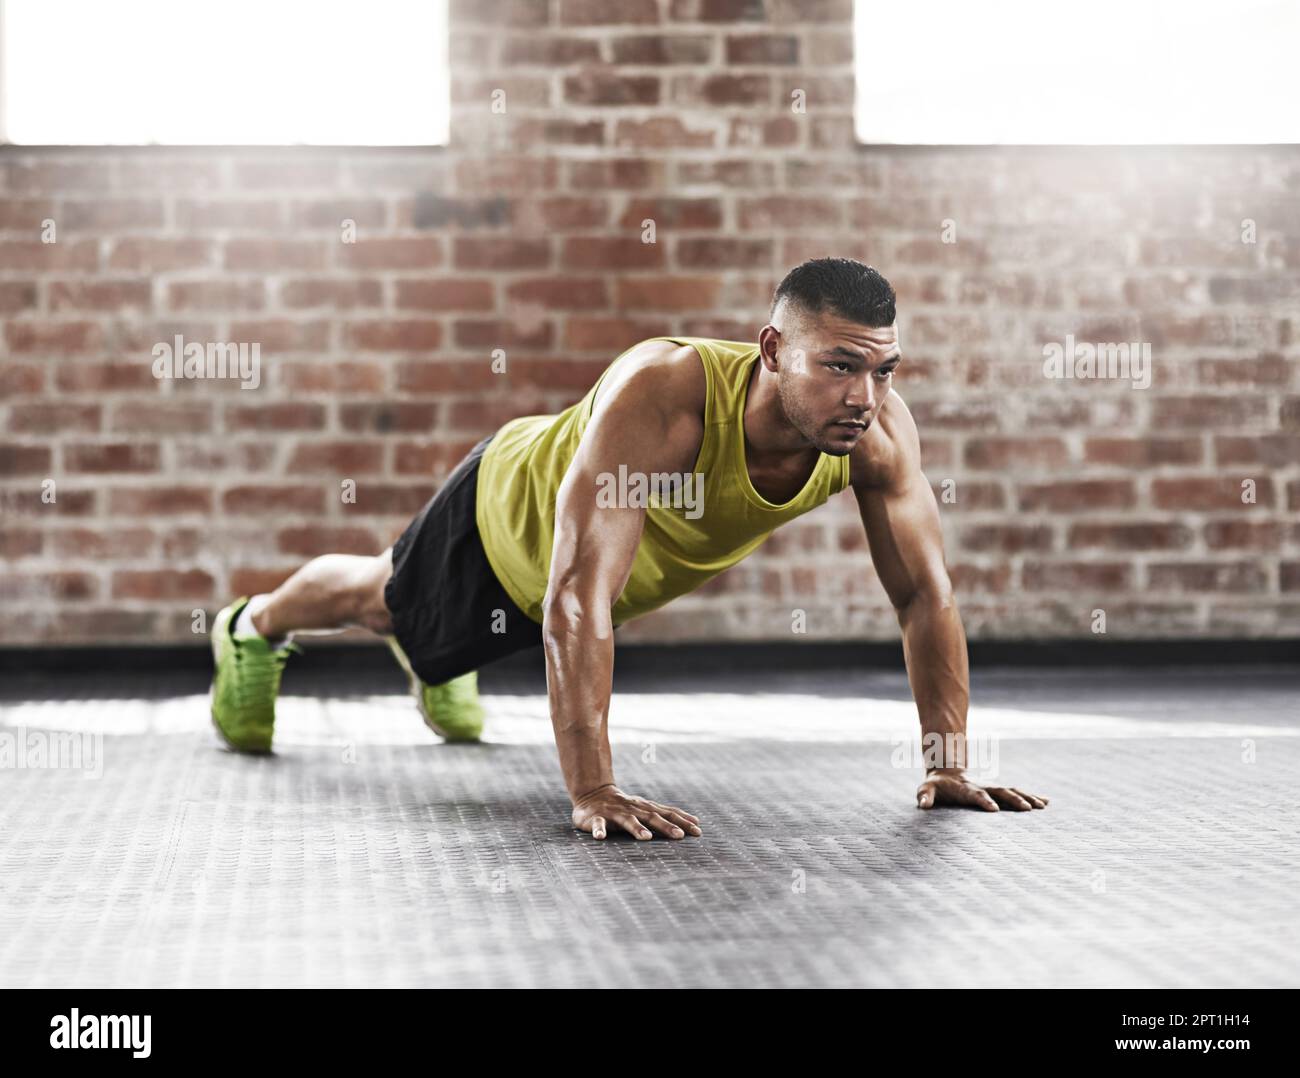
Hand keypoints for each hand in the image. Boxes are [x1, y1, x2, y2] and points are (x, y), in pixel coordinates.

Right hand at [571, 784, 701, 839]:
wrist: (592, 794)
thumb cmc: (625, 806)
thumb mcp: (647, 809)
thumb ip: (668, 816)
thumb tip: (696, 822)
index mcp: (645, 808)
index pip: (668, 813)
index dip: (682, 821)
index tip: (697, 831)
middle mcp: (633, 809)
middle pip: (652, 817)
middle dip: (666, 826)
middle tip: (679, 836)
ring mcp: (615, 813)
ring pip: (627, 820)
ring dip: (637, 828)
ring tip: (646, 838)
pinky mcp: (596, 818)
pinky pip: (598, 824)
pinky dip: (599, 830)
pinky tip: (600, 837)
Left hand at [916, 769, 1048, 811]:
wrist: (947, 773)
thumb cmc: (936, 786)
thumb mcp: (927, 789)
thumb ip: (925, 795)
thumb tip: (922, 804)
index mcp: (966, 788)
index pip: (977, 794)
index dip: (984, 801)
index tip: (994, 810)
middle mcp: (983, 786)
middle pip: (1000, 791)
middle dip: (1013, 799)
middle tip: (1028, 809)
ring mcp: (992, 788)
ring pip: (1012, 791)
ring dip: (1027, 797)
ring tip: (1042, 806)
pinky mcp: (998, 792)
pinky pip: (1017, 793)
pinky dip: (1031, 796)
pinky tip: (1046, 802)